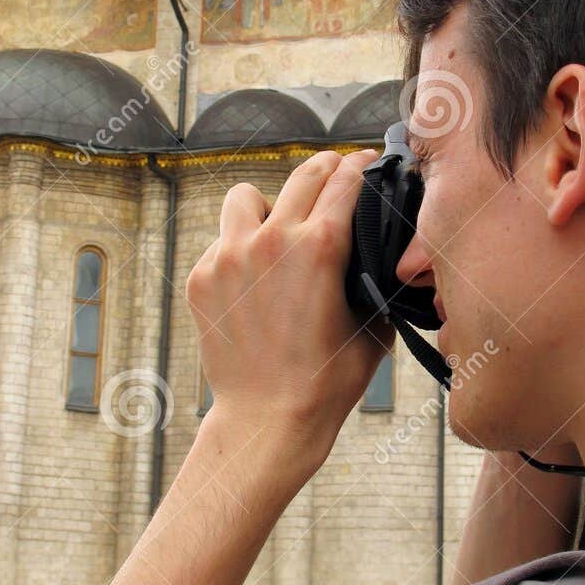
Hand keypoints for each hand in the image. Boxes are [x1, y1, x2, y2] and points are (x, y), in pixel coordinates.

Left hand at [186, 150, 391, 472]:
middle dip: (325, 170)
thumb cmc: (326, 382)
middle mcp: (271, 240)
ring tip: (277, 230)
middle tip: (333, 177)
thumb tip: (382, 257)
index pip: (345, 179)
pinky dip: (239, 249)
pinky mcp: (201, 278)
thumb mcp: (373, 327)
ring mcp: (229, 257)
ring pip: (246, 197)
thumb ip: (375, 279)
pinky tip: (254, 278)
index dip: (360, 165)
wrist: (268, 420)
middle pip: (303, 175)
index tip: (364, 163)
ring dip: (268, 205)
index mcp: (320, 246)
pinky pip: (221, 241)